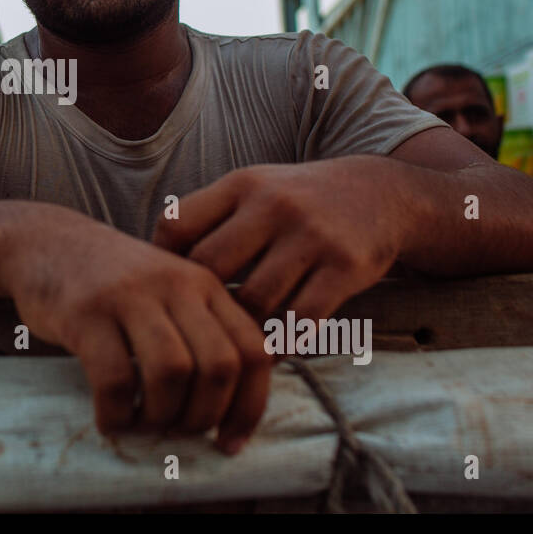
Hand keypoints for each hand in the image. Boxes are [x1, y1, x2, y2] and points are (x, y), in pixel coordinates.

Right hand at [0, 207, 271, 453]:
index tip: (228, 443)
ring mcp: (129, 295)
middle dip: (203, 417)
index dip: (250, 408)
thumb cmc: (113, 284)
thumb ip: (203, 334)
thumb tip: (231, 413)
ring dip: (162, 418)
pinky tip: (111, 419)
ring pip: (173, 373)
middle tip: (176, 432)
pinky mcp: (85, 313)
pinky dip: (118, 415)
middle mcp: (175, 284)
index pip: (254, 351)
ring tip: (143, 425)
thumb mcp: (169, 293)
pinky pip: (115, 379)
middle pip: (219, 366)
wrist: (44, 242)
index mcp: (205, 284)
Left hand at [153, 157, 406, 323]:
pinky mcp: (346, 267)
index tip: (169, 287)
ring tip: (235, 340)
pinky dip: (282, 343)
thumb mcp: (252, 189)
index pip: (177, 224)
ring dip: (242, 327)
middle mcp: (274, 205)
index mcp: (241, 185)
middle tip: (200, 325)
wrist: (382, 193)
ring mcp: (311, 236)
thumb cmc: (297, 201)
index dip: (162, 262)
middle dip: (201, 302)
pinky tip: (273, 349)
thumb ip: (208, 218)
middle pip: (210, 269)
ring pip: (255, 301)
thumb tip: (150, 267)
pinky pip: (301, 321)